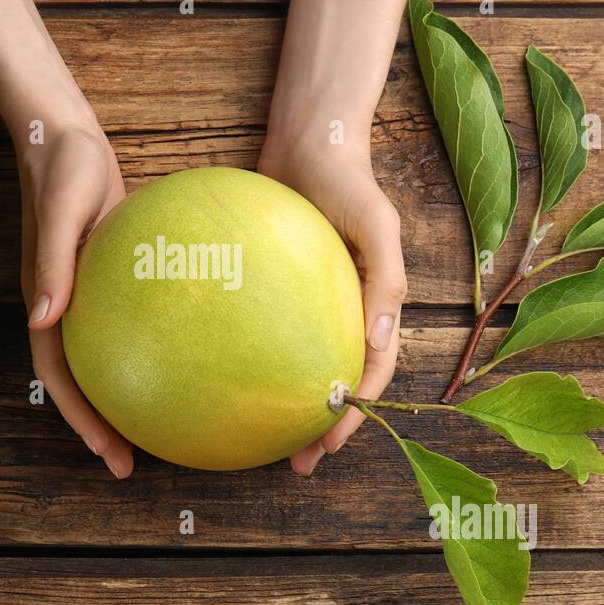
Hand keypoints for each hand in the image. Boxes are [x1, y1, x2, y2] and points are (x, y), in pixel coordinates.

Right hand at [19, 126, 133, 478]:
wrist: (66, 136)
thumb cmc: (65, 168)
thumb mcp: (65, 208)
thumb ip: (53, 262)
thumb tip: (42, 319)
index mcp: (48, 301)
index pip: (59, 376)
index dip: (81, 420)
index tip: (110, 454)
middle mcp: (64, 307)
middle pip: (81, 381)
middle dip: (103, 426)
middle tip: (133, 464)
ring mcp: (85, 296)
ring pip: (103, 358)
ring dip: (124, 395)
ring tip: (163, 425)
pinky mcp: (108, 278)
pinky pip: (128, 324)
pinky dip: (150, 347)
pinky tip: (192, 354)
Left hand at [259, 140, 406, 475]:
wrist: (309, 141)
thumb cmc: (349, 180)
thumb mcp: (378, 225)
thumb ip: (384, 280)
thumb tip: (379, 341)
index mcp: (374, 305)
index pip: (369, 373)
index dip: (354, 414)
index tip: (328, 445)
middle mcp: (343, 310)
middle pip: (333, 380)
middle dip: (319, 426)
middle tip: (294, 463)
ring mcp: (309, 300)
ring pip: (297, 364)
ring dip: (285, 402)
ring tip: (260, 436)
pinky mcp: (275, 286)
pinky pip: (262, 329)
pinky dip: (250, 357)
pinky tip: (219, 374)